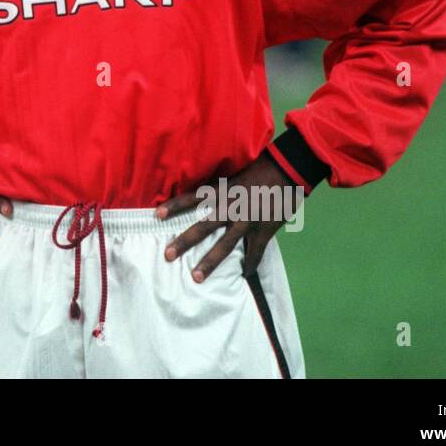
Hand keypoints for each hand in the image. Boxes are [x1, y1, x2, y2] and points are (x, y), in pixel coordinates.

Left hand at [156, 153, 298, 281]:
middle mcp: (231, 207)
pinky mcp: (264, 231)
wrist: (289, 170)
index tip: (157, 215)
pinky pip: (255, 253)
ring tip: (196, 277)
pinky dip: (249, 265)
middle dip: (184, 241)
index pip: (193, 198)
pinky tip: (242, 276)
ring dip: (209, 262)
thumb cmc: (261, 168)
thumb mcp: (235, 175)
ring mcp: (247, 221)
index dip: (174, 206)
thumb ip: (220, 188)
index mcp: (223, 191)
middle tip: (168, 255)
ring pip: (225, 245)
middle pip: (203, 226)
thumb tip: (203, 196)